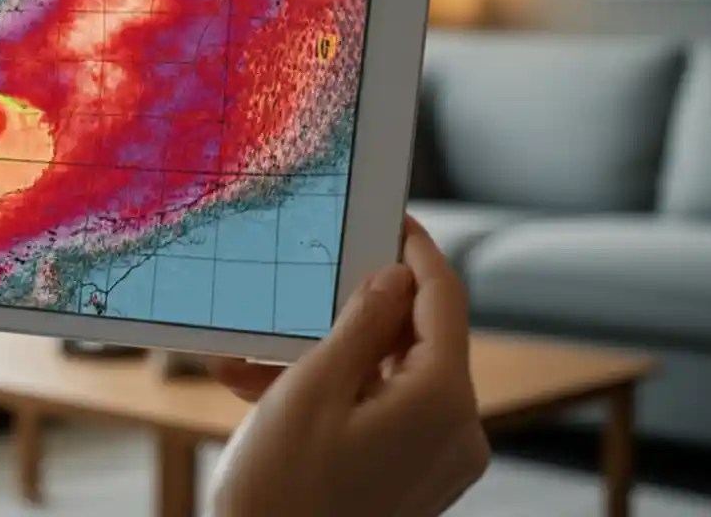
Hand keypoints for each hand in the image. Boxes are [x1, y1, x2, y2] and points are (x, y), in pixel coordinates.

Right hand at [207, 217, 489, 516]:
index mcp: (443, 401)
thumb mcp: (312, 389)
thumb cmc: (282, 492)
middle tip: (303, 289)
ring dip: (326, 360)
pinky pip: (381, 414)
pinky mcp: (415, 478)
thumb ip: (361, 323)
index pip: (443, 300)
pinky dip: (333, 397)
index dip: (417, 253)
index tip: (392, 220)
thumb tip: (395, 277)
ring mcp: (439, 460)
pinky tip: (267, 392)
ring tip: (253, 360)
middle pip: (415, 340)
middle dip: (349, 315)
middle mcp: (457, 431)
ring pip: (388, 378)